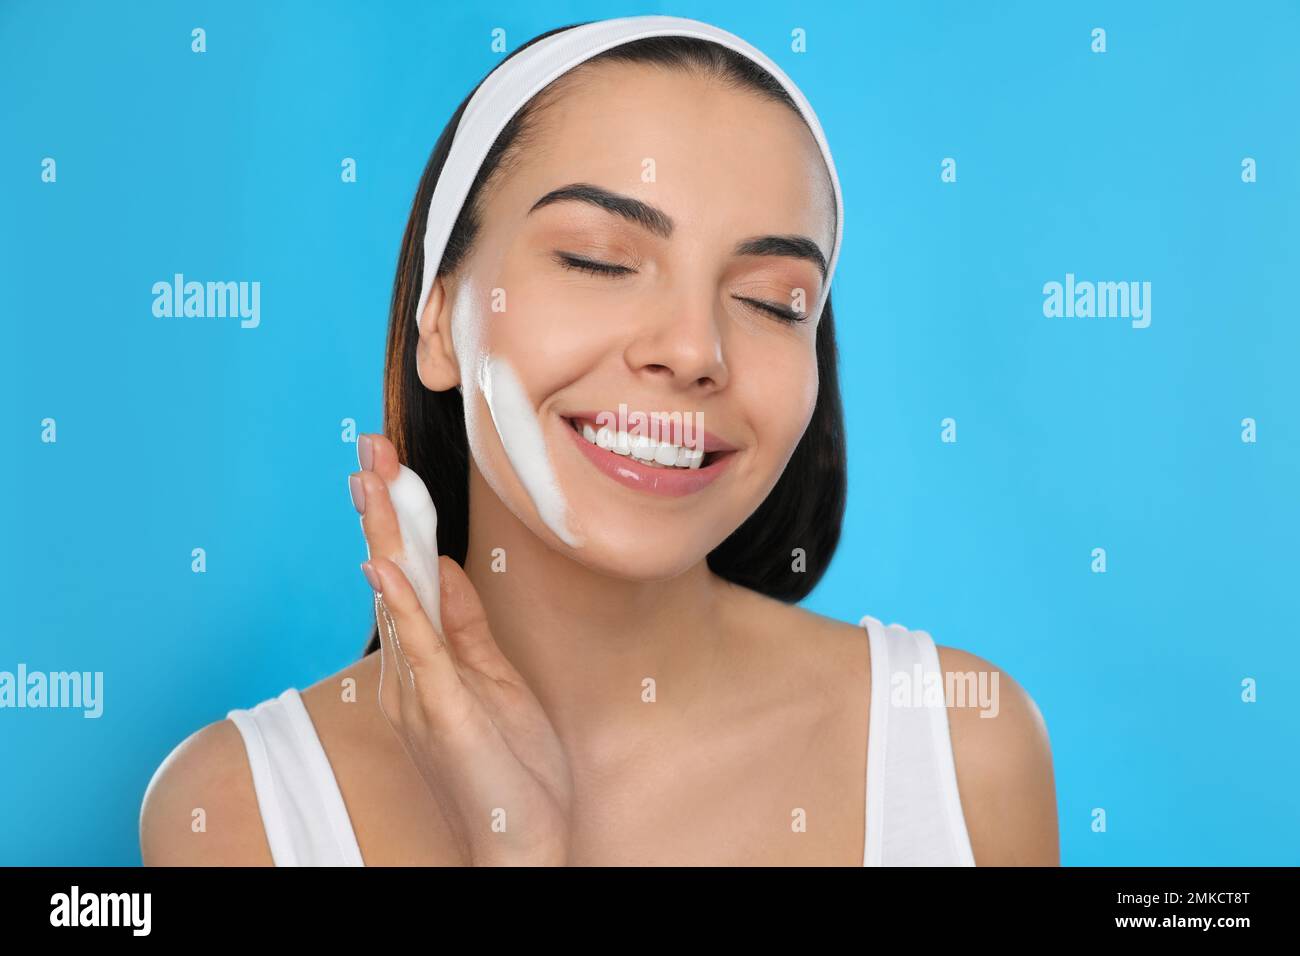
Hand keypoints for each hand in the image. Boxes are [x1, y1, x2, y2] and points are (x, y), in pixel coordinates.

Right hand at [349, 433, 573, 865]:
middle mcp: (410, 668)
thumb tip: (445, 564)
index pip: (404, 570)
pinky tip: (386, 568)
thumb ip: (463, 621)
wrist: (522, 837)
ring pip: (398, 599)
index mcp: (424, 655)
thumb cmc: (507, 763)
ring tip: (372, 482)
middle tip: (369, 449)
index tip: (387, 463)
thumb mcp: (491, 675)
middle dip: (382, 508)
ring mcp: (421, 689)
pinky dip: (403, 605)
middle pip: (389, 573)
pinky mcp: (443, 712)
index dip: (396, 515)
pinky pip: (420, 650)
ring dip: (385, 537)